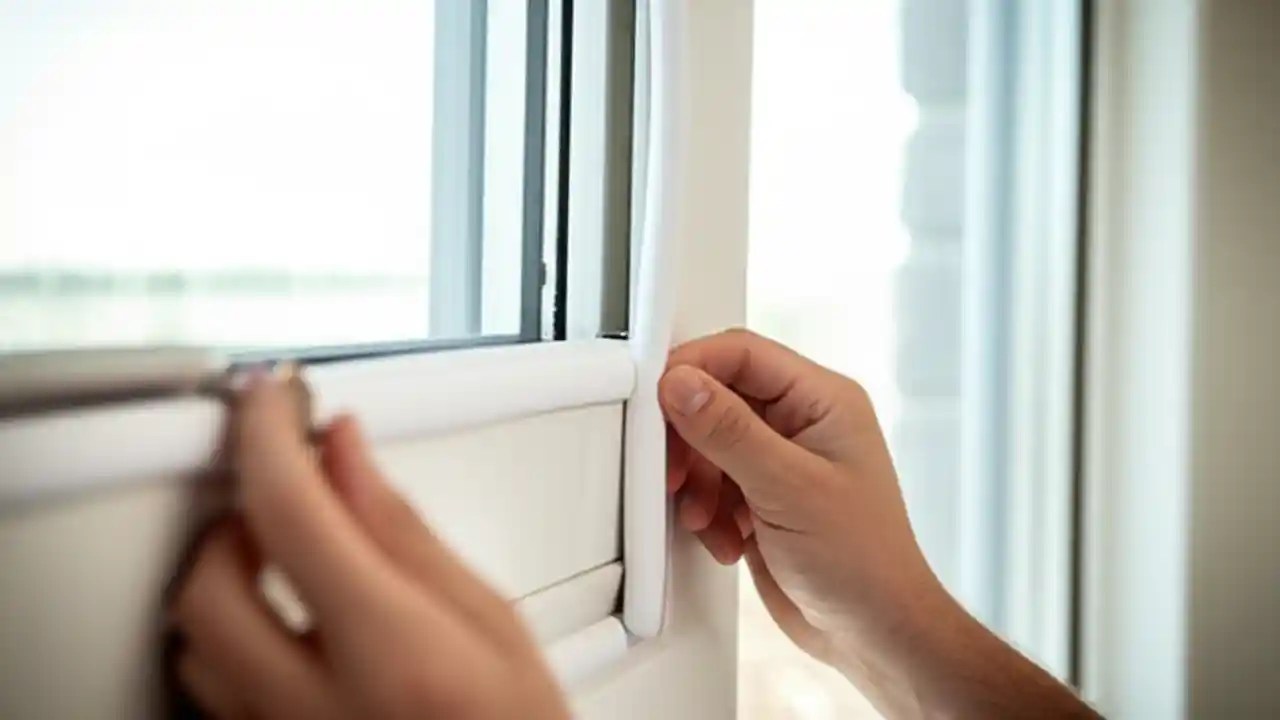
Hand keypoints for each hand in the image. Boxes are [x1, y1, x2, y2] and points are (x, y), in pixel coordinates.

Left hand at [170, 373, 569, 719]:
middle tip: (288, 485)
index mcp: (397, 657)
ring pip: (195, 641)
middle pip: (210, 584)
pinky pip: (211, 691)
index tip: (274, 399)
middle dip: (236, 515)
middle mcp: (321, 710)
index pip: (293, 515)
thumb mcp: (491, 620)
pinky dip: (228, 635)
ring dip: (225, 575)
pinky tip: (278, 619)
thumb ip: (406, 532)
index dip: (270, 435)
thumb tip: (347, 452)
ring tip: (290, 551)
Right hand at [661, 330, 940, 664]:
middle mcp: (801, 423)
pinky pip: (712, 484)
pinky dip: (706, 511)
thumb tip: (682, 383)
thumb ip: (729, 431)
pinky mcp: (762, 498)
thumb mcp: (788, 489)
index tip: (656, 396)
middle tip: (674, 469)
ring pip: (708, 445)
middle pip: (718, 398)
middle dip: (690, 439)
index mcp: (823, 401)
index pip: (743, 355)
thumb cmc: (864, 563)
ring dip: (696, 483)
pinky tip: (725, 538)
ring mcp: (781, 461)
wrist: (873, 634)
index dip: (693, 368)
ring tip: (706, 517)